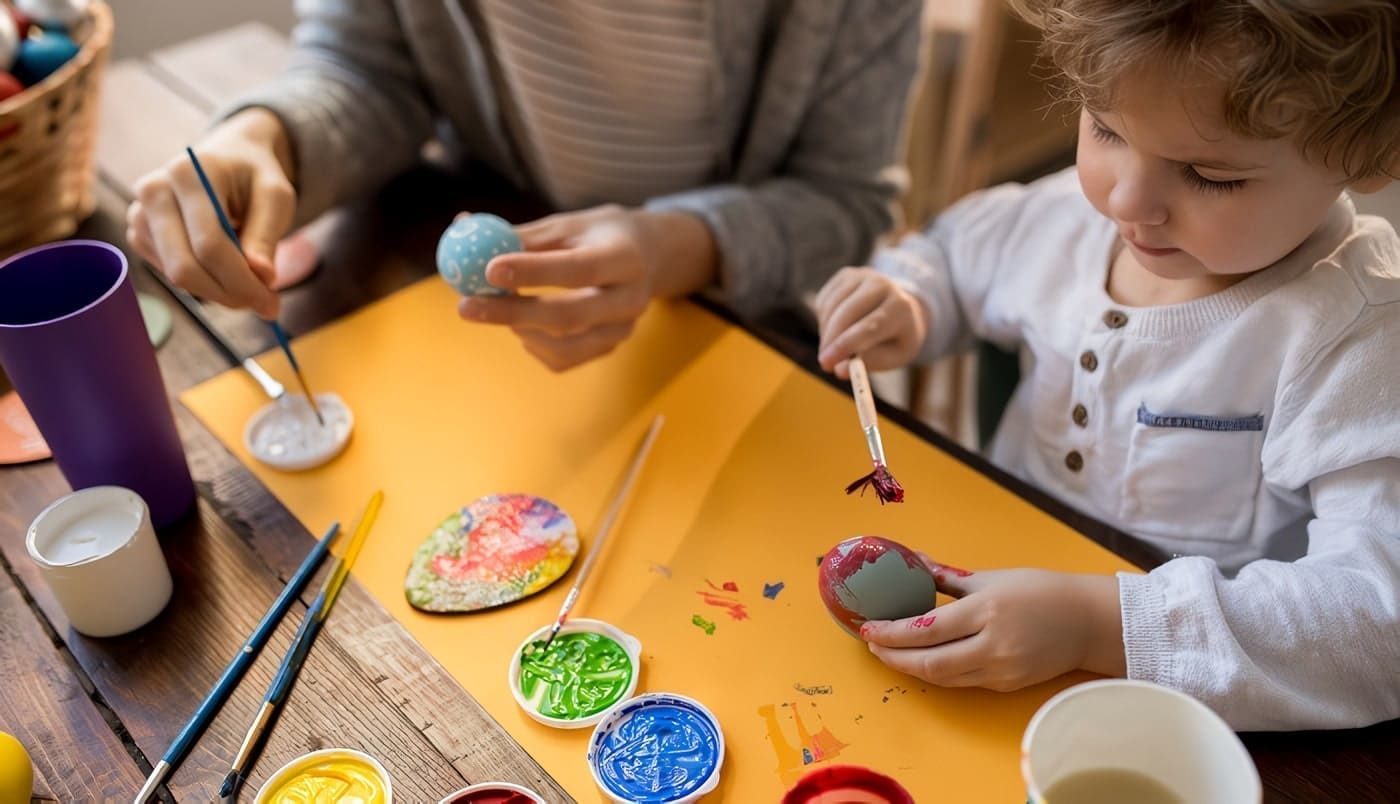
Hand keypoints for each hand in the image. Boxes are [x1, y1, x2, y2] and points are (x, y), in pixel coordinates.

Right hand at [126, 108, 296, 318]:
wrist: (229, 159)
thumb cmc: (255, 177)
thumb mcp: (276, 197)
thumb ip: (267, 235)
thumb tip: (262, 277)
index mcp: (188, 173)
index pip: (209, 245)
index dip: (242, 281)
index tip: (272, 301)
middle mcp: (154, 191)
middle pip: (185, 267)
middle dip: (229, 294)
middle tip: (263, 303)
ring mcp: (140, 213)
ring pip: (176, 277)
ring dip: (218, 291)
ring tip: (249, 280)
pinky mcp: (139, 233)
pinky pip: (169, 274)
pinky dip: (203, 282)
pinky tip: (223, 266)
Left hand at [457, 205, 713, 371]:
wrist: (648, 259)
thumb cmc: (597, 236)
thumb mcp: (568, 225)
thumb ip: (521, 235)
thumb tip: (463, 228)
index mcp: (626, 258)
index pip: (579, 269)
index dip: (534, 271)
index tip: (489, 269)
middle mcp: (631, 299)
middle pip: (570, 316)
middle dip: (513, 313)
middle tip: (466, 306)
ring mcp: (622, 330)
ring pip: (563, 346)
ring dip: (519, 328)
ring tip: (499, 306)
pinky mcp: (608, 349)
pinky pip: (562, 360)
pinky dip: (532, 343)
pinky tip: (525, 322)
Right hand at [814, 267, 927, 378]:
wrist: (901, 306)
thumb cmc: (898, 336)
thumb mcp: (895, 356)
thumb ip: (870, 363)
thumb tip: (839, 370)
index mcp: (901, 307)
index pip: (869, 327)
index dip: (845, 346)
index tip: (828, 364)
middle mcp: (882, 284)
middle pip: (846, 314)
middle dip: (830, 341)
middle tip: (825, 363)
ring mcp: (862, 276)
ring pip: (831, 307)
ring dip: (826, 333)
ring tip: (835, 348)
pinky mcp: (846, 275)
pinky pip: (824, 301)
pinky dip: (823, 321)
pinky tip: (836, 329)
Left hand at [860, 560, 1124, 691]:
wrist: (1087, 621)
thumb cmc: (1039, 591)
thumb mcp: (990, 578)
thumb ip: (947, 576)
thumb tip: (912, 560)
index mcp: (986, 610)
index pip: (927, 628)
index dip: (892, 632)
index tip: (866, 627)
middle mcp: (992, 645)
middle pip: (929, 662)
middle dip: (893, 656)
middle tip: (871, 645)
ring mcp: (1001, 670)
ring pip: (943, 678)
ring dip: (910, 667)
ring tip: (889, 652)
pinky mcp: (1006, 686)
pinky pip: (962, 682)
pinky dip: (937, 673)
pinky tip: (921, 660)